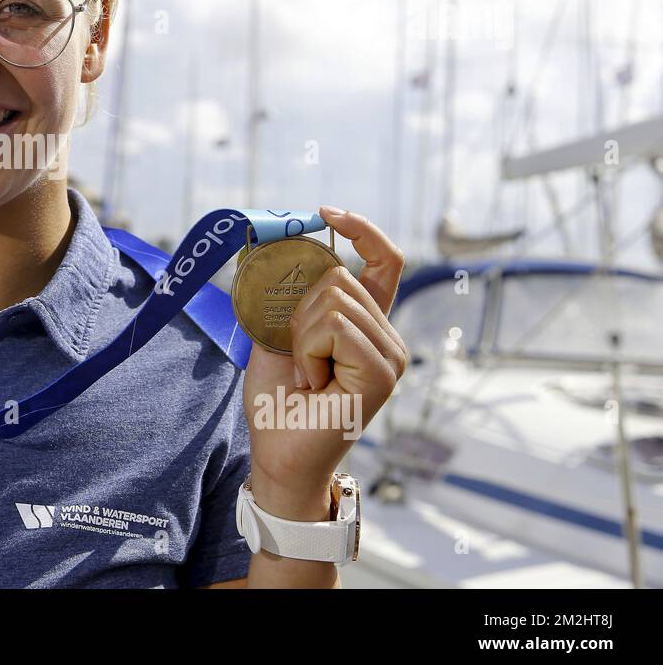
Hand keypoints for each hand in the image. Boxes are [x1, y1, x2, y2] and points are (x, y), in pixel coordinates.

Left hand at [242, 206, 407, 518]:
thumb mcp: (274, 334)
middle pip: (338, 276)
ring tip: (306, 373)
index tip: (328, 211)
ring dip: (301, 334)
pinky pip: (335, 326)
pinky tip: (313, 382)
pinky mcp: (384, 371)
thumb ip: (286, 295)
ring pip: (333, 299)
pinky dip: (309, 350)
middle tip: (296, 357)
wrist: (278, 453)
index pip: (382, 262)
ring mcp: (390, 353)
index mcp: (365, 323)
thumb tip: (273, 243)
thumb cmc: (277, 401)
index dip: (361, 230)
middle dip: (298, 309)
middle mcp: (385, 335)